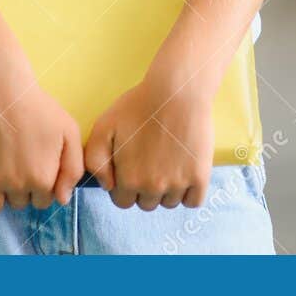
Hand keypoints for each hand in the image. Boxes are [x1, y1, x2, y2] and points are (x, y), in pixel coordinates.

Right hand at [0, 57, 83, 213]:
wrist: (0, 90)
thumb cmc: (38, 108)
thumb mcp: (69, 131)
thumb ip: (73, 168)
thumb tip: (62, 199)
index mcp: (42, 179)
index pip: (44, 201)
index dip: (41, 186)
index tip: (36, 167)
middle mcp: (17, 186)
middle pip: (20, 204)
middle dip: (21, 189)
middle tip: (17, 163)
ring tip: (0, 172)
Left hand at [84, 71, 214, 210]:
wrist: (177, 91)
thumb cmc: (139, 105)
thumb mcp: (104, 126)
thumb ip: (95, 161)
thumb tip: (107, 186)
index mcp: (128, 180)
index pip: (123, 200)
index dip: (125, 184)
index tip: (133, 166)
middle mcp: (153, 187)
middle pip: (146, 203)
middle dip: (145, 188)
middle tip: (151, 161)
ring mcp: (178, 184)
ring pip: (169, 202)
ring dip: (167, 190)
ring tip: (168, 163)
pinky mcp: (200, 176)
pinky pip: (193, 201)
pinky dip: (189, 192)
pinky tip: (185, 173)